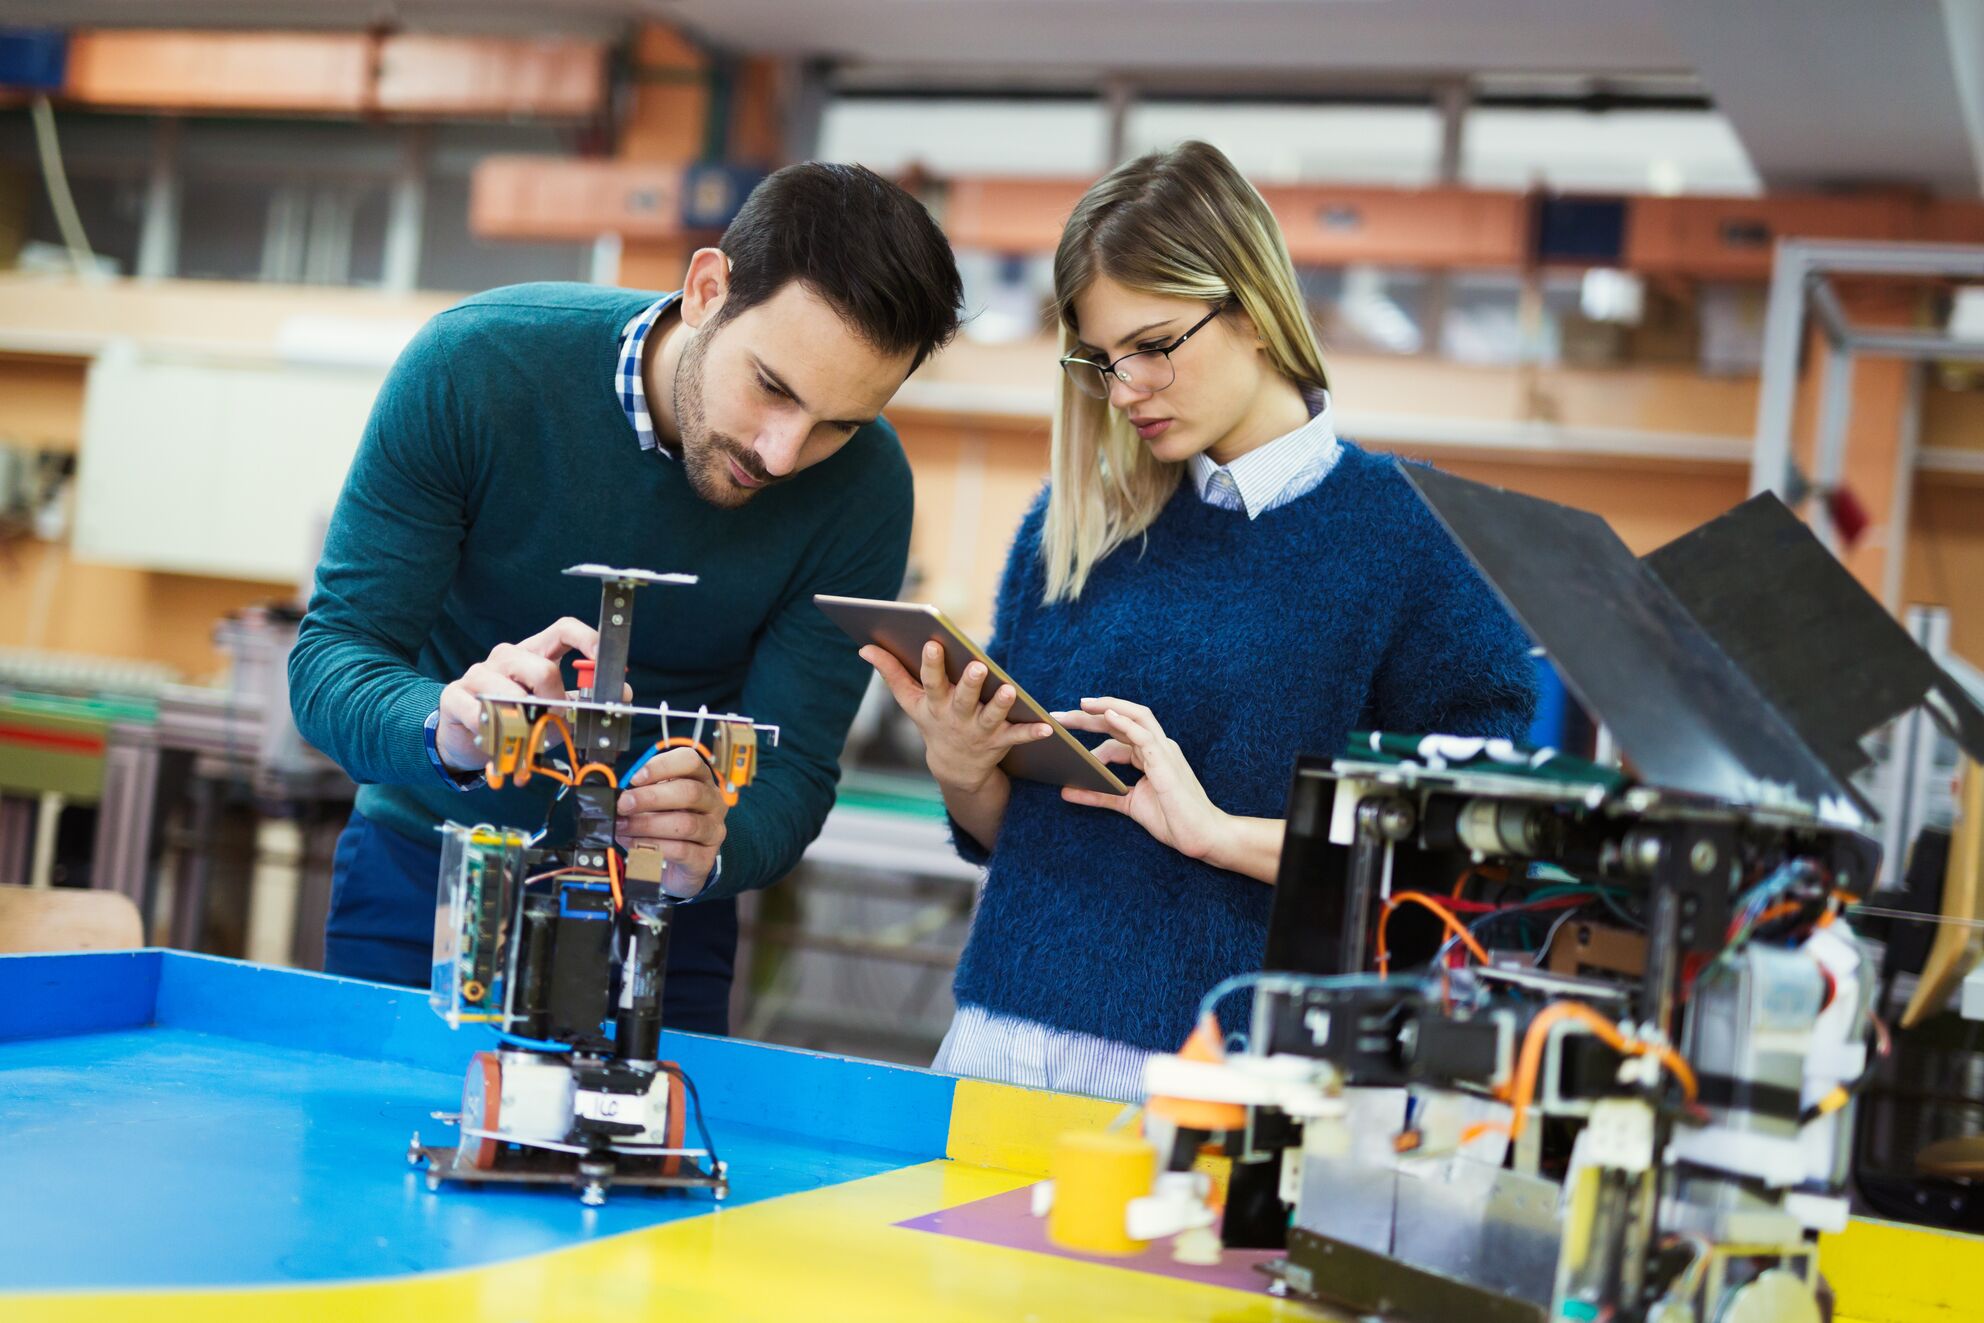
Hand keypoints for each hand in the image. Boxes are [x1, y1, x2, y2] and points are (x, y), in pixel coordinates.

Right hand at [437, 617, 599, 771]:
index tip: (602, 659)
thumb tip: (622, 695)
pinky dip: (496, 734)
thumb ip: (584, 702)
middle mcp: (506, 657)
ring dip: (527, 724)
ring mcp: (478, 674)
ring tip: (525, 737)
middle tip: (555, 721)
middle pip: (542, 668)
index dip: (587, 639)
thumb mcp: (554, 709)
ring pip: (513, 695)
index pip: (563, 629)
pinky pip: (481, 715)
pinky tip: (496, 740)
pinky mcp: (455, 696)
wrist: (467, 737)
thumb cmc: (518, 719)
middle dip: (557, 702)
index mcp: (534, 653)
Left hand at [616, 747, 726, 898]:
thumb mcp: (656, 804)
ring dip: (648, 825)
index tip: (635, 778)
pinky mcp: (705, 858)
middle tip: (624, 805)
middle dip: (651, 798)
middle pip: (689, 792)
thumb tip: (619, 795)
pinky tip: (634, 845)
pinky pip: (681, 850)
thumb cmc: (666, 826)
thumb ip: (642, 794)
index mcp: (701, 781)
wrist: (678, 867)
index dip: (662, 766)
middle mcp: (713, 803)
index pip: (690, 761)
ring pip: (685, 823)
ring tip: (624, 827)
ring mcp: (713, 831)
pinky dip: (653, 846)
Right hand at [860, 641, 1050, 793]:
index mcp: (934, 704)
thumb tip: (865, 648)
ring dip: (999, 705)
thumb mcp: (910, 702)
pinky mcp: (1001, 742)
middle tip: (977, 666)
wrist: (955, 768)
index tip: (932, 643)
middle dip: (968, 683)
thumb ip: (891, 673)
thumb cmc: (932, 721)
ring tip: (1008, 690)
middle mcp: (956, 718)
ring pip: (991, 717)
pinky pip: (1017, 737)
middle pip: (962, 699)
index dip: (931, 664)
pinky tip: (1046, 727)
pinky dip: (1031, 732)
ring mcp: (979, 731)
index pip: (930, 682)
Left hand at [1053, 697, 1228, 862]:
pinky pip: (1144, 736)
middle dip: (1090, 715)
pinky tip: (1107, 716)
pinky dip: (1125, 723)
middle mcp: (1157, 746)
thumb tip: (1066, 790)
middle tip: (1058, 716)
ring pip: (1135, 717)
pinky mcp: (1166, 763)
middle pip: (1122, 719)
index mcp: (1150, 754)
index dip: (1091, 729)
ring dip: (1106, 709)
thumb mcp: (1128, 804)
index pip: (1117, 733)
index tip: (1063, 730)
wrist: (1202, 836)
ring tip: (1080, 707)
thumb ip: (1100, 796)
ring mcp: (1163, 752)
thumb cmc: (1172, 819)